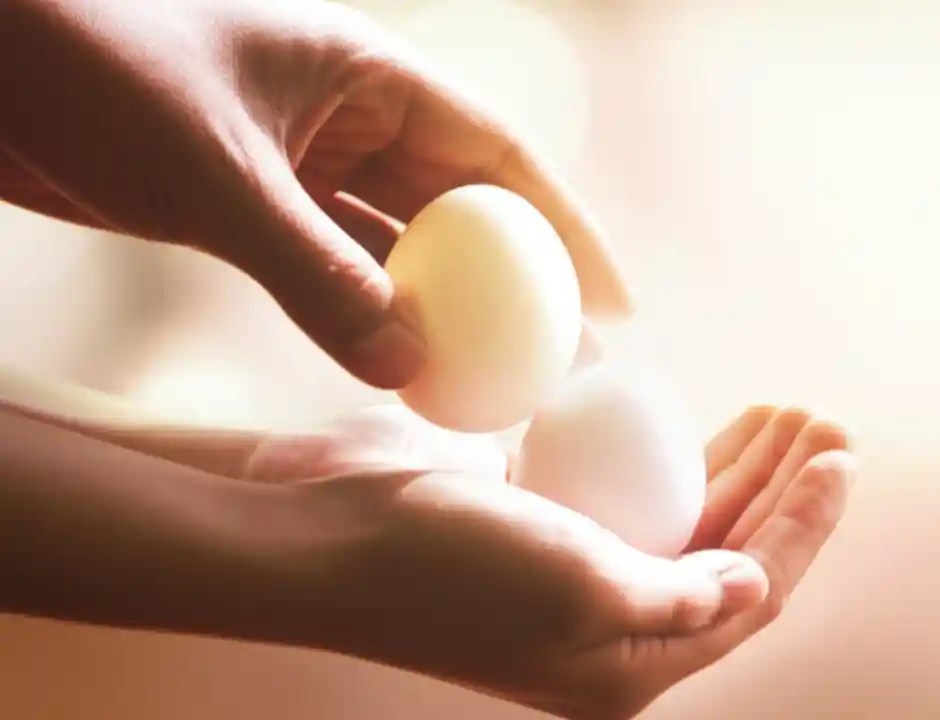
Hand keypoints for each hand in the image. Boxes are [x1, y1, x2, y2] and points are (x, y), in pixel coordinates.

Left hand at [0, 0, 629, 388]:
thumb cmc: (89, 64)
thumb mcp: (214, 174)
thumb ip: (313, 273)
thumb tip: (409, 365)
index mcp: (366, 73)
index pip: (500, 153)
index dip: (569, 227)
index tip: (617, 300)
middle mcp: (345, 117)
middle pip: (462, 207)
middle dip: (518, 282)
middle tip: (565, 360)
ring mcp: (296, 164)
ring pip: (397, 247)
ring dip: (443, 309)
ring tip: (494, 377)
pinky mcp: (246, 207)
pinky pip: (331, 270)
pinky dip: (367, 316)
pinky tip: (400, 364)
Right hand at [268, 405, 852, 718]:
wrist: (329, 537)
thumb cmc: (451, 571)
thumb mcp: (578, 591)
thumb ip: (678, 600)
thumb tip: (753, 588)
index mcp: (628, 666)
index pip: (749, 594)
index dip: (803, 526)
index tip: (841, 456)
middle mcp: (613, 628)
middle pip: (729, 554)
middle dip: (784, 490)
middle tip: (826, 422)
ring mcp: (583, 571)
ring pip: (690, 520)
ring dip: (743, 467)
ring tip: (789, 414)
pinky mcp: (553, 523)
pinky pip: (642, 492)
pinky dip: (683, 459)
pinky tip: (718, 426)